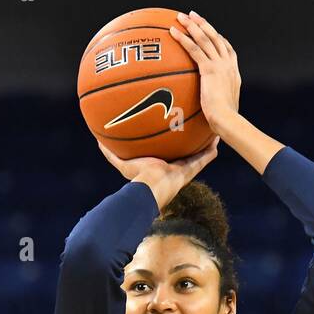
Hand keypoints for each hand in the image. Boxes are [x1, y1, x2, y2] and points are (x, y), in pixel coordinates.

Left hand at [97, 137, 219, 210]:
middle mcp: (175, 166)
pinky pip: (204, 158)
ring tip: (211, 129)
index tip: (175, 129)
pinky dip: (210, 149)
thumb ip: (110, 153)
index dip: (173, 142)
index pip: (170, 151)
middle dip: (191, 140)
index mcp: (162, 165)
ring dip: (204, 142)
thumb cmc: (137, 178)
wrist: (151, 188)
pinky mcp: (192, 170)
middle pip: (186, 151)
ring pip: (198, 153)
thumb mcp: (122, 162)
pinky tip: (216, 138)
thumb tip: (97, 141)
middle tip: (195, 125)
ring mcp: (185, 168)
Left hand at [169, 11, 240, 135]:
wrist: (227, 119)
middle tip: (192, 15)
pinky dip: (183, 38)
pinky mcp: (209, 69)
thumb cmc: (224, 120)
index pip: (227, 49)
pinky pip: (194, 49)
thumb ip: (217, 101)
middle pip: (215, 37)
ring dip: (192, 25)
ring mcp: (220, 65)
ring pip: (204, 38)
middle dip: (203, 24)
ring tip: (180, 17)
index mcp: (233, 72)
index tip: (210, 31)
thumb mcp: (224, 107)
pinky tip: (173, 31)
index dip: (218, 38)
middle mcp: (228, 64)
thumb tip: (209, 109)